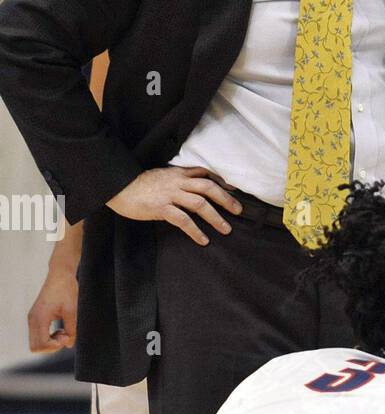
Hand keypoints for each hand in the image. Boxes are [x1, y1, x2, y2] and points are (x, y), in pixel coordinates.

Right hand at [28, 265, 77, 350]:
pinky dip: (49, 338)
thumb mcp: (72, 311)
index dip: (55, 346)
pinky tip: (60, 330)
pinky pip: (39, 336)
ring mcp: (32, 319)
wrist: (60, 276)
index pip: (41, 344)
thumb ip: (71, 330)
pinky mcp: (36, 318)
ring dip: (51, 342)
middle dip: (52, 346)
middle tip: (65, 335)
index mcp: (40, 318)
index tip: (66, 336)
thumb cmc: (66, 290)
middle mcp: (33, 320)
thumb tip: (69, 345)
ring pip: (37, 343)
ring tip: (64, 332)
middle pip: (36, 347)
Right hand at [106, 167, 242, 245]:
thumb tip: (191, 192)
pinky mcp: (161, 208)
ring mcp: (169, 195)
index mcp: (177, 174)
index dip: (221, 181)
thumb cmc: (137, 185)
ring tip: (226, 229)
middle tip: (239, 210)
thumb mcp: (160, 178)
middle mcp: (177, 182)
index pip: (204, 173)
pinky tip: (203, 240)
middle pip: (208, 187)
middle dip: (226, 199)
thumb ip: (176, 182)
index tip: (234, 190)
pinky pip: (183, 220)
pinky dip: (196, 231)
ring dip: (216, 217)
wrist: (116, 187)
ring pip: (200, 203)